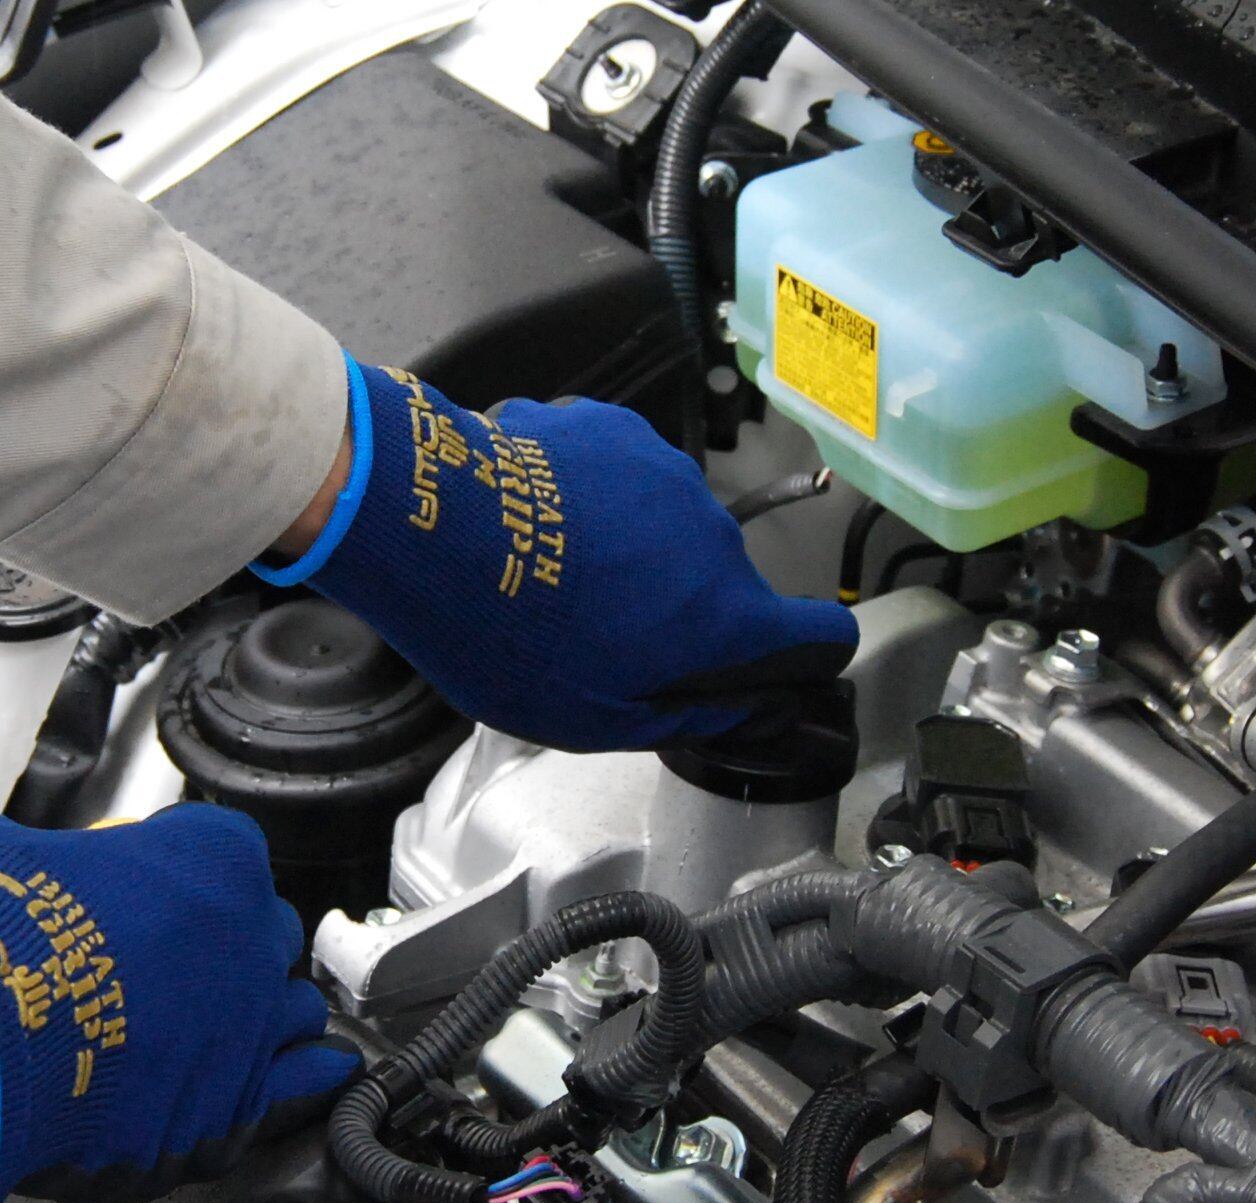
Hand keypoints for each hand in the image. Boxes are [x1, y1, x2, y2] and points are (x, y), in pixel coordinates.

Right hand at [0, 807, 358, 1202]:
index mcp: (212, 855)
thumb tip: (27, 874)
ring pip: (287, 1009)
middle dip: (225, 943)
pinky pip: (298, 1083)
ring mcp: (251, 1024)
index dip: (180, 873)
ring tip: (219, 1025)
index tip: (146, 893)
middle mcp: (251, 936)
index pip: (223, 851)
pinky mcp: (235, 1104)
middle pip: (262, 932)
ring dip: (259, 1012)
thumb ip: (47, 859)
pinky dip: (301, 1076)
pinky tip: (305, 1072)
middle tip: (172, 963)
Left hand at [257, 357, 858, 752]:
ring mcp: (664, 474)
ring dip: (636, 548)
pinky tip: (539, 522)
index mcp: (721, 615)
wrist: (433, 529)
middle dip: (682, 606)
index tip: (784, 663)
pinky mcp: (614, 431)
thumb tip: (738, 710)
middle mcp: (709, 536)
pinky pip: (621, 475)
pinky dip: (594, 497)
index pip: (822, 634)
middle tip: (609, 632)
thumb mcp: (596, 718)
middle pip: (723, 581)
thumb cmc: (508, 632)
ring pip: (669, 525)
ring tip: (557, 574)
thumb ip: (683, 715)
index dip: (809, 655)